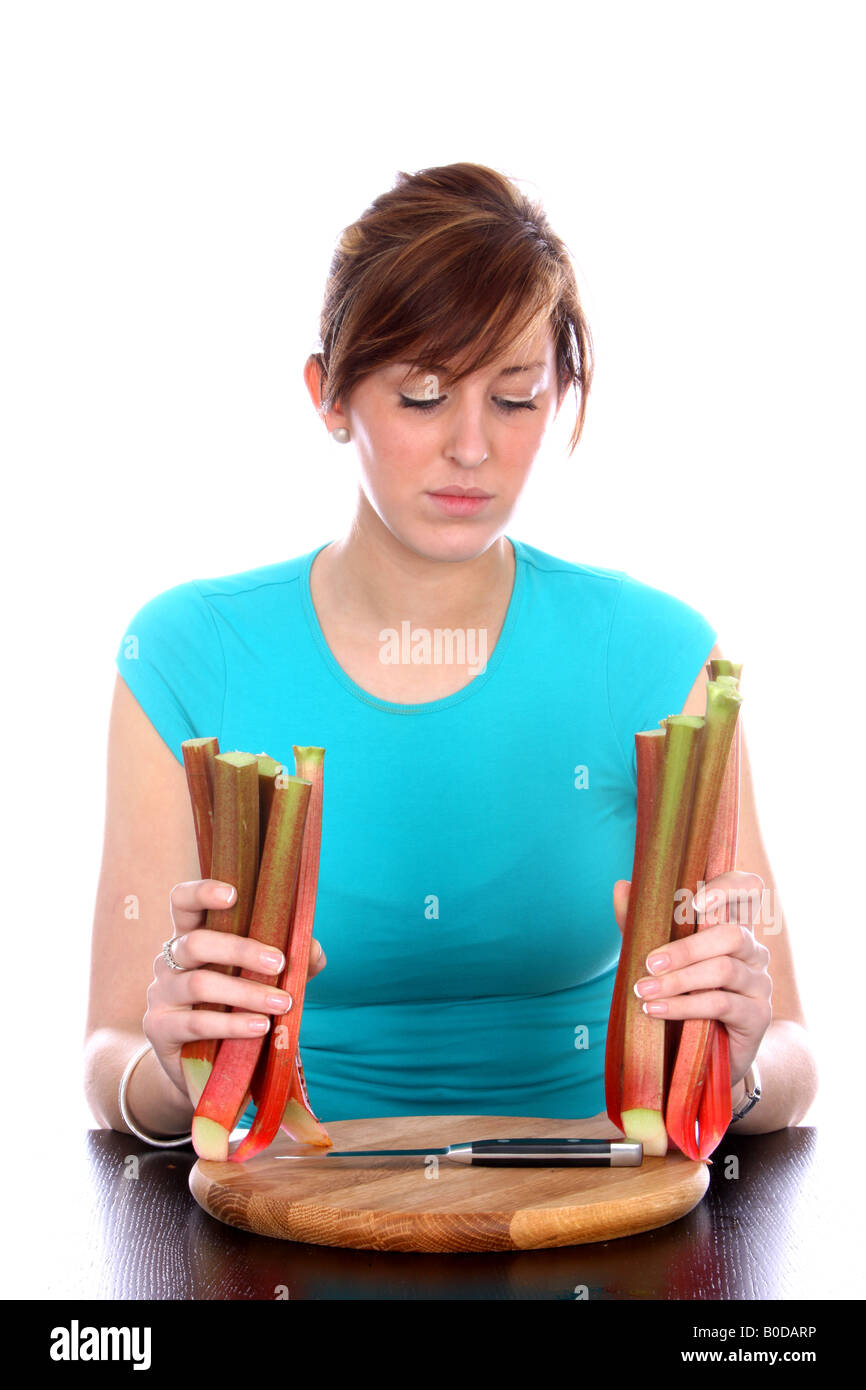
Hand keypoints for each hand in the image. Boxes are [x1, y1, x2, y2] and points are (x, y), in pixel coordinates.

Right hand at [144, 878, 326, 1099]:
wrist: (203, 1067)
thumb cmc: (237, 1009)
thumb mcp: (267, 980)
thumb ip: (293, 960)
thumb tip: (312, 949)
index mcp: (191, 936)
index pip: (183, 901)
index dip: (202, 891)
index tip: (233, 894)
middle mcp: (169, 959)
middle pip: (196, 942)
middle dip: (242, 950)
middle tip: (279, 963)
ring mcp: (160, 993)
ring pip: (200, 983)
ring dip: (247, 992)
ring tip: (282, 1003)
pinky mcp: (158, 1027)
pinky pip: (197, 1022)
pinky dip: (233, 1024)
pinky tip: (260, 1027)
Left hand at [612, 872, 771, 1087]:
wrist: (706, 1054)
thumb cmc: (683, 996)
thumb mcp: (659, 959)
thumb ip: (641, 924)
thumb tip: (621, 886)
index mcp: (733, 927)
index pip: (750, 890)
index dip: (730, 887)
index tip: (695, 902)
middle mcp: (753, 951)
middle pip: (732, 934)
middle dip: (685, 949)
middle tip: (649, 963)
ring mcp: (760, 983)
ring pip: (723, 970)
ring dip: (678, 980)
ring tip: (644, 992)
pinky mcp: (758, 1016)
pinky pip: (721, 1003)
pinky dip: (684, 1005)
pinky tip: (657, 1010)